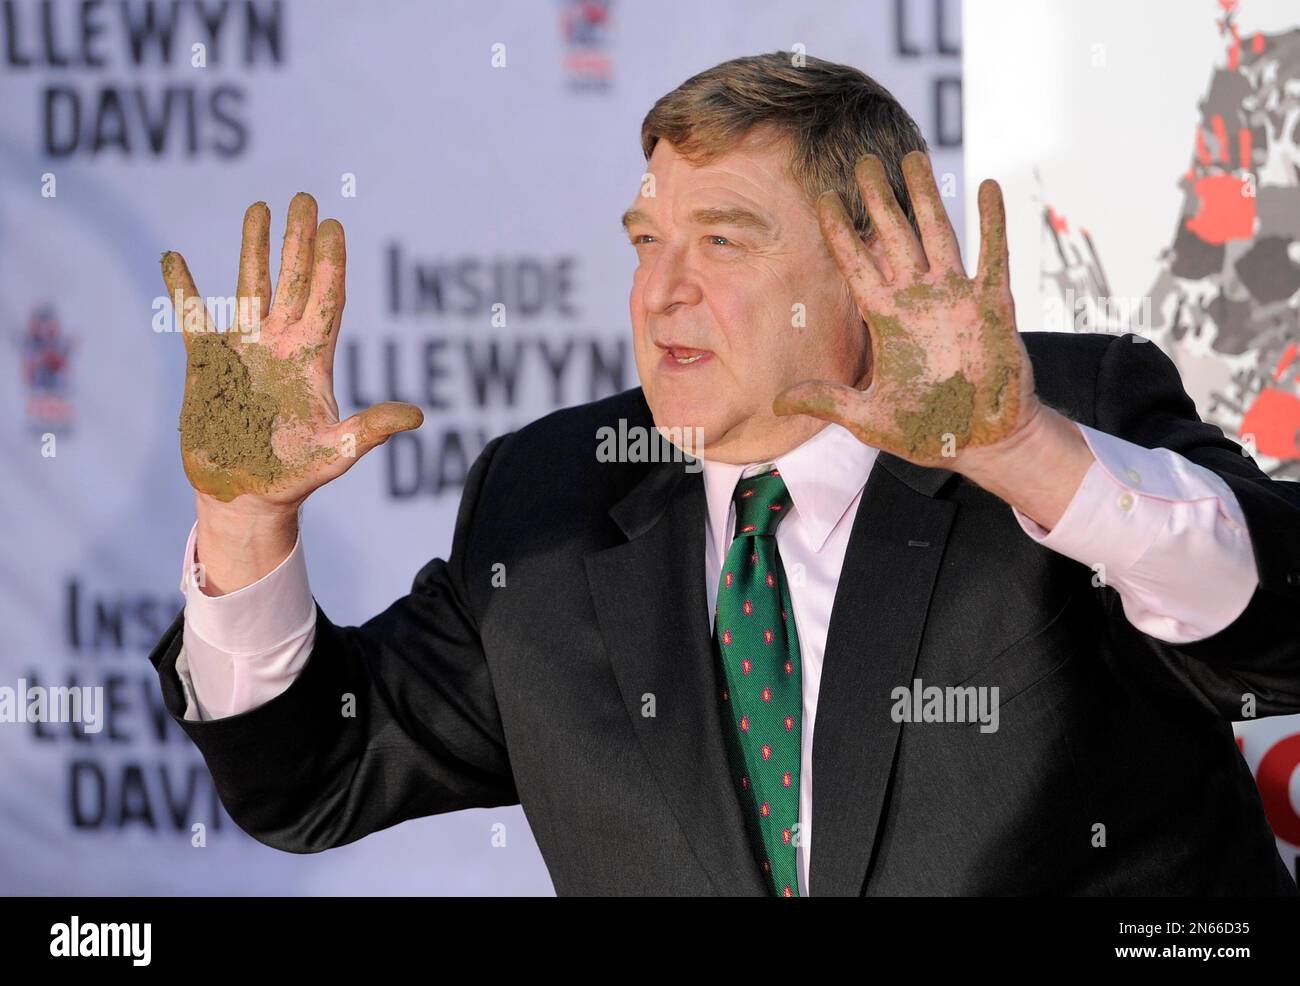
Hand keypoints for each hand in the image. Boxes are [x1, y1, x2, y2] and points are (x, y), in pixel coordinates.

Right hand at [163, 193, 422, 508]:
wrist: (246, 498)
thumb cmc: (295, 479)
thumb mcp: (335, 453)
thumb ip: (369, 430)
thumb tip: (417, 415)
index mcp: (311, 361)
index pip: (326, 301)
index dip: (331, 264)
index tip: (335, 225)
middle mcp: (279, 347)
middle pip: (292, 282)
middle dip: (298, 241)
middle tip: (306, 198)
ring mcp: (243, 351)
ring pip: (250, 288)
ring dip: (254, 249)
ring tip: (260, 208)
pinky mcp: (206, 364)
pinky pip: (193, 317)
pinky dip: (183, 289)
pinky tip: (174, 258)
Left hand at [772, 151, 1039, 467]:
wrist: (983, 442)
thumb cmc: (928, 432)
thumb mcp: (868, 419)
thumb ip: (827, 402)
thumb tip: (776, 401)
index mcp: (886, 320)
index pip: (856, 265)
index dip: (840, 232)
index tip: (822, 198)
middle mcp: (917, 300)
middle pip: (893, 236)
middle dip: (878, 199)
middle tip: (863, 160)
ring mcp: (955, 297)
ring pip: (937, 234)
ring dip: (925, 197)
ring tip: (913, 158)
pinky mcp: (993, 305)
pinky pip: (992, 254)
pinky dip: (991, 221)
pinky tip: (987, 186)